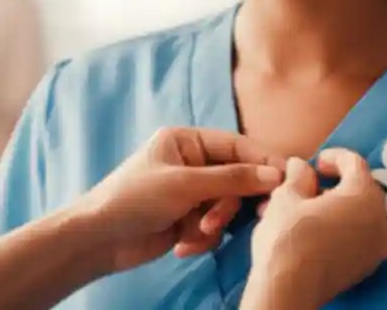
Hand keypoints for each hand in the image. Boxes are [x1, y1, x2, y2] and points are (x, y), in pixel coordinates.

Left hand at [74, 127, 285, 272]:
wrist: (100, 240)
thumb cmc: (135, 198)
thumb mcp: (186, 184)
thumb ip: (233, 179)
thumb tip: (276, 173)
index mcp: (186, 140)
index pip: (237, 145)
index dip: (263, 161)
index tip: (286, 178)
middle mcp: (190, 162)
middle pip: (235, 179)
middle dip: (226, 204)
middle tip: (216, 220)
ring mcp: (189, 192)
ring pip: (225, 207)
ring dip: (212, 224)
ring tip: (192, 233)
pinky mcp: (186, 219)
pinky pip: (212, 227)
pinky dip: (201, 238)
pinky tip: (181, 245)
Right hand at [247, 150, 386, 307]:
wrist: (289, 289)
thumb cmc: (289, 237)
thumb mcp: (286, 196)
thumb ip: (299, 175)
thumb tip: (302, 166)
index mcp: (365, 195)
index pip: (355, 163)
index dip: (334, 157)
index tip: (316, 162)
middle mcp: (381, 220)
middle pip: (362, 189)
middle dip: (335, 184)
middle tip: (308, 186)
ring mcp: (378, 246)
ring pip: (360, 214)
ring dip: (336, 207)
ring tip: (305, 209)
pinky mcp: (368, 266)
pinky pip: (359, 235)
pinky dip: (341, 227)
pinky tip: (315, 229)